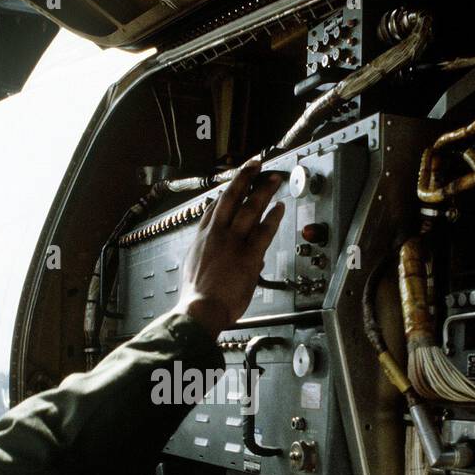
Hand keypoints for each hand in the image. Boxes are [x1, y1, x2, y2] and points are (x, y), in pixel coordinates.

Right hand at [174, 158, 285, 335]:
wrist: (200, 310)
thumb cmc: (197, 298)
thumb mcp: (194, 271)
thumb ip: (209, 257)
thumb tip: (219, 254)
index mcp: (201, 239)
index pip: (213, 208)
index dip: (224, 193)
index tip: (233, 184)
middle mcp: (216, 235)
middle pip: (231, 198)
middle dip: (244, 178)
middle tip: (254, 164)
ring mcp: (233, 243)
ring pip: (249, 208)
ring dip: (262, 191)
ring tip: (273, 178)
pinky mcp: (248, 255)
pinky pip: (264, 231)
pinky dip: (273, 217)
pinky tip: (279, 207)